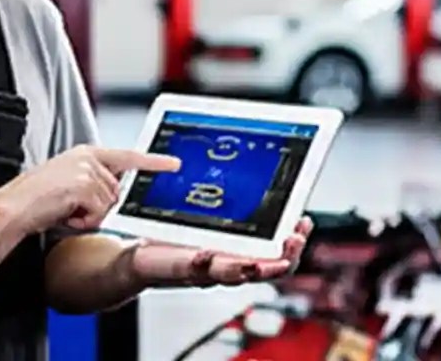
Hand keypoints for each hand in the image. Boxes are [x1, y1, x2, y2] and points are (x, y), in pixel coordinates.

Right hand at [0, 144, 180, 234]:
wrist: (14, 207)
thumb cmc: (36, 202)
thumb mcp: (69, 185)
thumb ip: (93, 184)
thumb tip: (112, 198)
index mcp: (86, 154)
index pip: (127, 156)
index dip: (152, 162)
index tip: (174, 164)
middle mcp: (88, 158)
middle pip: (117, 192)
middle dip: (100, 208)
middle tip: (72, 210)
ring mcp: (87, 170)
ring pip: (109, 205)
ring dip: (89, 216)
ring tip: (64, 211)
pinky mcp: (84, 185)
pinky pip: (98, 213)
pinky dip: (83, 221)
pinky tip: (64, 215)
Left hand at [125, 216, 312, 288]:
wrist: (136, 258)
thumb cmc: (174, 237)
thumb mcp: (207, 214)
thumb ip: (227, 198)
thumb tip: (246, 164)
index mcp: (238, 253)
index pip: (276, 253)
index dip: (295, 242)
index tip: (304, 221)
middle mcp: (227, 265)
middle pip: (266, 271)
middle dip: (284, 258)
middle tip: (293, 240)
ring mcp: (205, 271)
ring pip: (235, 275)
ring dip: (251, 269)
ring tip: (262, 260)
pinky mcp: (180, 270)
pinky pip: (195, 271)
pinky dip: (204, 264)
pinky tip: (207, 253)